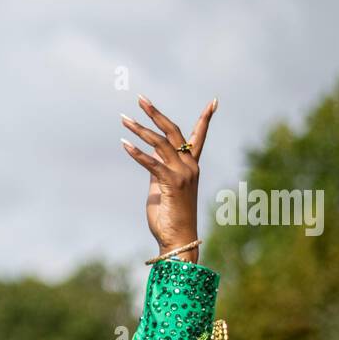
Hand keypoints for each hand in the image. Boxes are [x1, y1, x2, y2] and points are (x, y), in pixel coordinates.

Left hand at [119, 95, 216, 260]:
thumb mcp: (160, 190)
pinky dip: (137, 153)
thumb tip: (148, 156)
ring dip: (139, 130)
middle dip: (156, 114)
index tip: (214, 101)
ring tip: (124, 119)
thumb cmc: (168, 218)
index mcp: (191, 167)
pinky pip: (152, 163)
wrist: (177, 241)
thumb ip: (156, 172)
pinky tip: (124, 144)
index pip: (199, 137)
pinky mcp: (172, 183)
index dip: (206, 118)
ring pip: (160, 144)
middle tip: (140, 98)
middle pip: (174, 132)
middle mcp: (190, 167)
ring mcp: (183, 174)